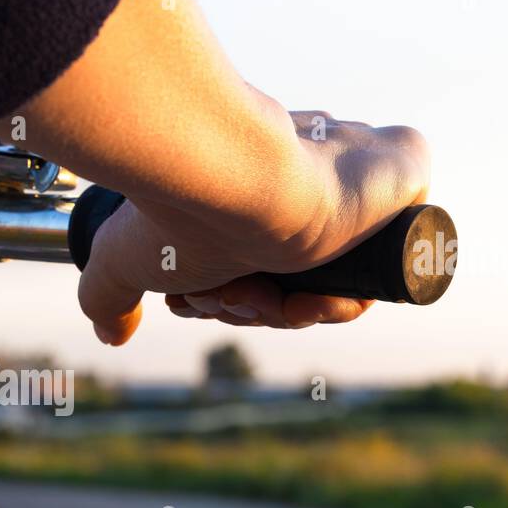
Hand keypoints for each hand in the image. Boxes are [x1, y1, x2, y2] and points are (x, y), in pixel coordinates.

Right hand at [81, 111, 430, 341]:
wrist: (227, 172)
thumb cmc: (175, 210)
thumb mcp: (123, 260)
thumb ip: (108, 296)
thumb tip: (112, 334)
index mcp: (245, 195)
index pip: (251, 270)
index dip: (226, 301)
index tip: (198, 297)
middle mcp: (295, 183)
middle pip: (287, 284)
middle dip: (250, 306)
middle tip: (231, 291)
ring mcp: (347, 184)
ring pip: (328, 286)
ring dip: (285, 309)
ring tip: (257, 288)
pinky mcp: (400, 180)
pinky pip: (386, 269)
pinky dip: (345, 299)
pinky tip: (319, 298)